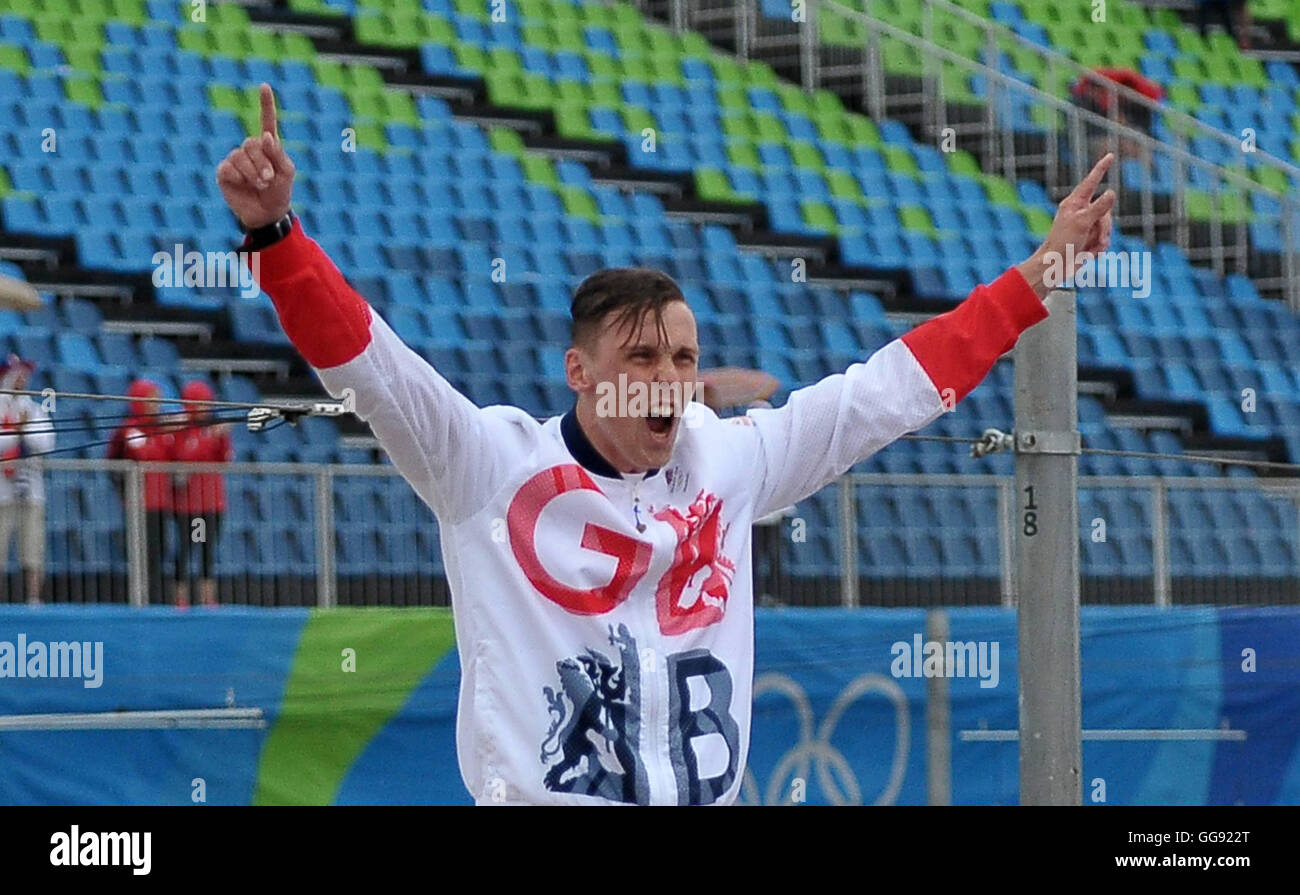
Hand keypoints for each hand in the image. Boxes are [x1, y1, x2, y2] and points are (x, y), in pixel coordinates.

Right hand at [216, 84, 295, 229]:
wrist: (267, 214)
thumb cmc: (280, 192)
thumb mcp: (287, 173)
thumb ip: (278, 154)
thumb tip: (264, 136)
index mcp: (268, 147)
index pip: (267, 121)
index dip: (266, 104)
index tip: (265, 86)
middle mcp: (250, 149)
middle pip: (252, 143)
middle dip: (262, 162)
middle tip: (269, 178)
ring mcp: (236, 159)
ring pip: (240, 156)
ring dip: (253, 172)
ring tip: (260, 184)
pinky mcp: (224, 171)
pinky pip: (229, 167)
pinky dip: (239, 177)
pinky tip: (242, 184)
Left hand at [1017, 153, 1116, 297]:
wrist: (1055, 267)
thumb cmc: (1062, 242)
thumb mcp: (1082, 222)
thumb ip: (1098, 208)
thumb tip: (1111, 192)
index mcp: (1075, 203)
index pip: (1091, 182)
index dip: (1101, 168)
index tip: (1110, 156)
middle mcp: (1081, 212)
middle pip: (1106, 211)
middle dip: (1104, 227)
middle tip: (1095, 236)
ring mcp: (1086, 226)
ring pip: (1107, 227)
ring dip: (1102, 240)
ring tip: (1088, 248)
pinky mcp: (1089, 240)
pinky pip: (1104, 241)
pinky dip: (1099, 249)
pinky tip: (1087, 254)